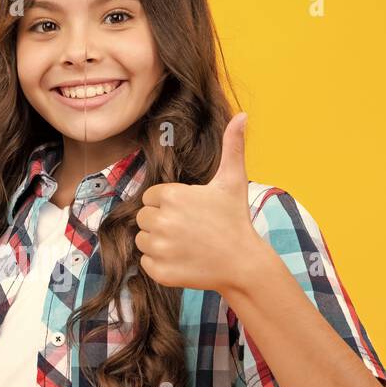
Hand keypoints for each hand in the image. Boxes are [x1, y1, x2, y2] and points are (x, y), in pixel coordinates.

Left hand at [135, 112, 269, 292]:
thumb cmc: (235, 220)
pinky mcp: (160, 271)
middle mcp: (162, 221)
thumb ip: (232, 146)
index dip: (167, 204)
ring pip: (142, 240)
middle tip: (187, 229)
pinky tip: (182, 260)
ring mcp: (160, 248)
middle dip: (160, 222)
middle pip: (143, 218)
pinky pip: (145, 263)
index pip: (150, 198)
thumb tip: (242, 115)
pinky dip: (159, 264)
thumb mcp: (233, 181)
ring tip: (185, 245)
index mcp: (172, 196)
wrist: (243, 263)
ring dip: (158, 243)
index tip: (188, 212)